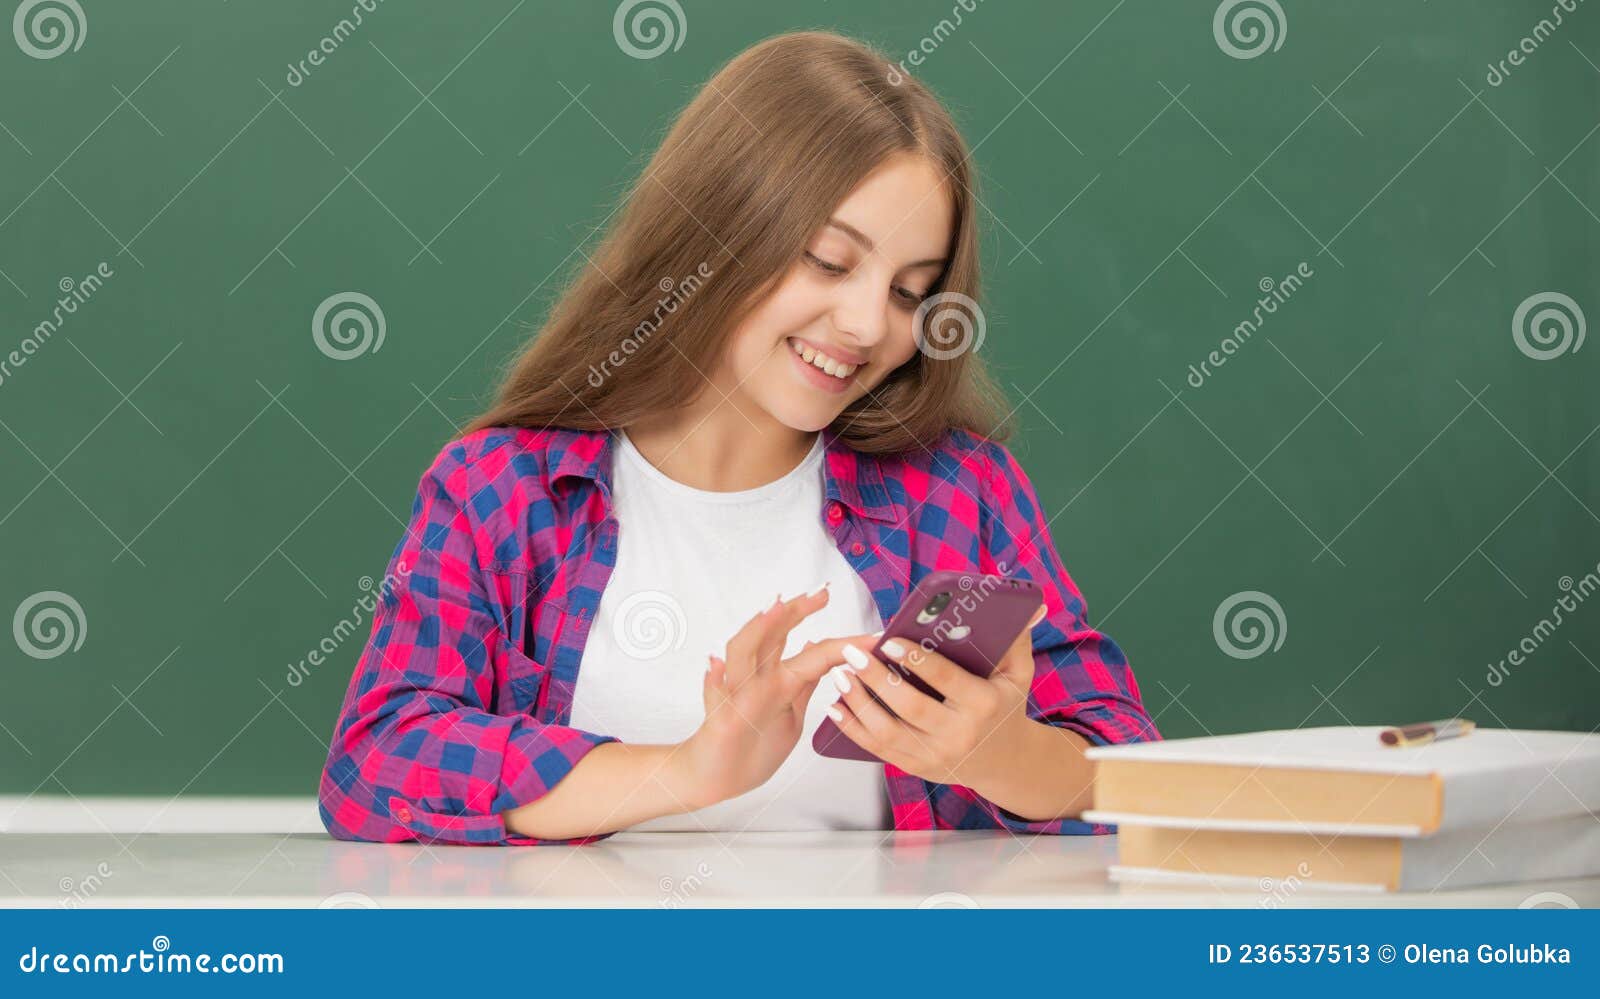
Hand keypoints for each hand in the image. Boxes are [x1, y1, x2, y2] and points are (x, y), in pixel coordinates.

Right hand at [674, 586, 872, 807]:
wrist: (716, 778)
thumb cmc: (752, 747)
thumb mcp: (791, 712)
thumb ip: (803, 683)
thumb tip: (819, 648)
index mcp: (780, 680)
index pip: (815, 652)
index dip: (844, 641)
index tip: (873, 635)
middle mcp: (758, 680)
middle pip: (774, 635)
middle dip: (796, 611)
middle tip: (822, 593)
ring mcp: (738, 697)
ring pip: (744, 654)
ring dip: (758, 630)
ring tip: (775, 609)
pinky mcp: (723, 720)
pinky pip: (716, 698)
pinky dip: (714, 681)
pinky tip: (714, 666)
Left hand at [825, 602, 1046, 787]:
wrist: (1005, 762)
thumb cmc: (1005, 706)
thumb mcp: (1019, 673)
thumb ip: (1016, 638)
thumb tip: (1027, 604)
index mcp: (983, 705)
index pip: (946, 680)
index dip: (916, 660)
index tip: (888, 640)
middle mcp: (959, 734)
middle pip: (910, 706)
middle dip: (876, 679)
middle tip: (851, 654)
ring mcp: (936, 755)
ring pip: (888, 732)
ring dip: (859, 703)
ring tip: (839, 676)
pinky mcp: (917, 767)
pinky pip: (879, 749)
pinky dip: (854, 729)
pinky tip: (837, 707)